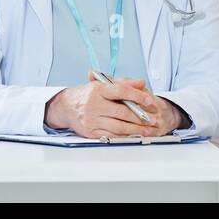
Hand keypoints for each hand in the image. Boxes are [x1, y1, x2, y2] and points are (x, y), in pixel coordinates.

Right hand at [44, 72, 163, 137]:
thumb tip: (141, 83)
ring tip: (147, 129)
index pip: (121, 91)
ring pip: (118, 127)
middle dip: (140, 117)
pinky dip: (124, 136)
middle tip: (152, 119)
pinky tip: (133, 134)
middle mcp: (94, 105)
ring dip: (135, 129)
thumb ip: (123, 83)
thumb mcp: (102, 84)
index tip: (149, 100)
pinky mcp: (90, 132)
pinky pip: (111, 135)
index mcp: (98, 90)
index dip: (137, 95)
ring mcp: (92, 120)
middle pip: (121, 112)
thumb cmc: (87, 94)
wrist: (65, 107)